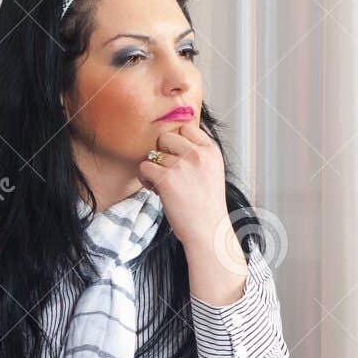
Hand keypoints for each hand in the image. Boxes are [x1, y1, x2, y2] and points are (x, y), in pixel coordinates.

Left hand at [137, 121, 228, 250]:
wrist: (207, 231)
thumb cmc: (207, 206)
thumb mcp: (212, 171)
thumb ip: (198, 154)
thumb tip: (174, 140)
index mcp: (211, 151)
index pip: (187, 127)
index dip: (177, 141)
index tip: (177, 157)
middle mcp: (197, 154)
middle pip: (166, 136)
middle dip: (163, 152)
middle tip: (167, 171)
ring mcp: (181, 165)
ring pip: (153, 154)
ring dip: (153, 169)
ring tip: (162, 185)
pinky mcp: (166, 179)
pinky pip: (144, 167)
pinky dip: (145, 178)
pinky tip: (155, 190)